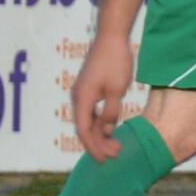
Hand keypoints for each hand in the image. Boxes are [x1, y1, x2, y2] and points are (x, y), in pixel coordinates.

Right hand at [71, 33, 134, 161]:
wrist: (111, 36)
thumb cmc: (115, 61)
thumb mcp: (117, 89)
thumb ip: (111, 112)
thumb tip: (106, 130)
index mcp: (83, 98)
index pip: (84, 130)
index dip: (94, 147)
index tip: (106, 159)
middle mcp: (78, 97)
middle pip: (85, 128)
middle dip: (99, 144)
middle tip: (116, 154)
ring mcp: (83, 93)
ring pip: (88, 120)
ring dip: (100, 134)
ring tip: (116, 145)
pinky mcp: (89, 89)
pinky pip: (91, 112)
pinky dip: (100, 123)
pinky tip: (111, 130)